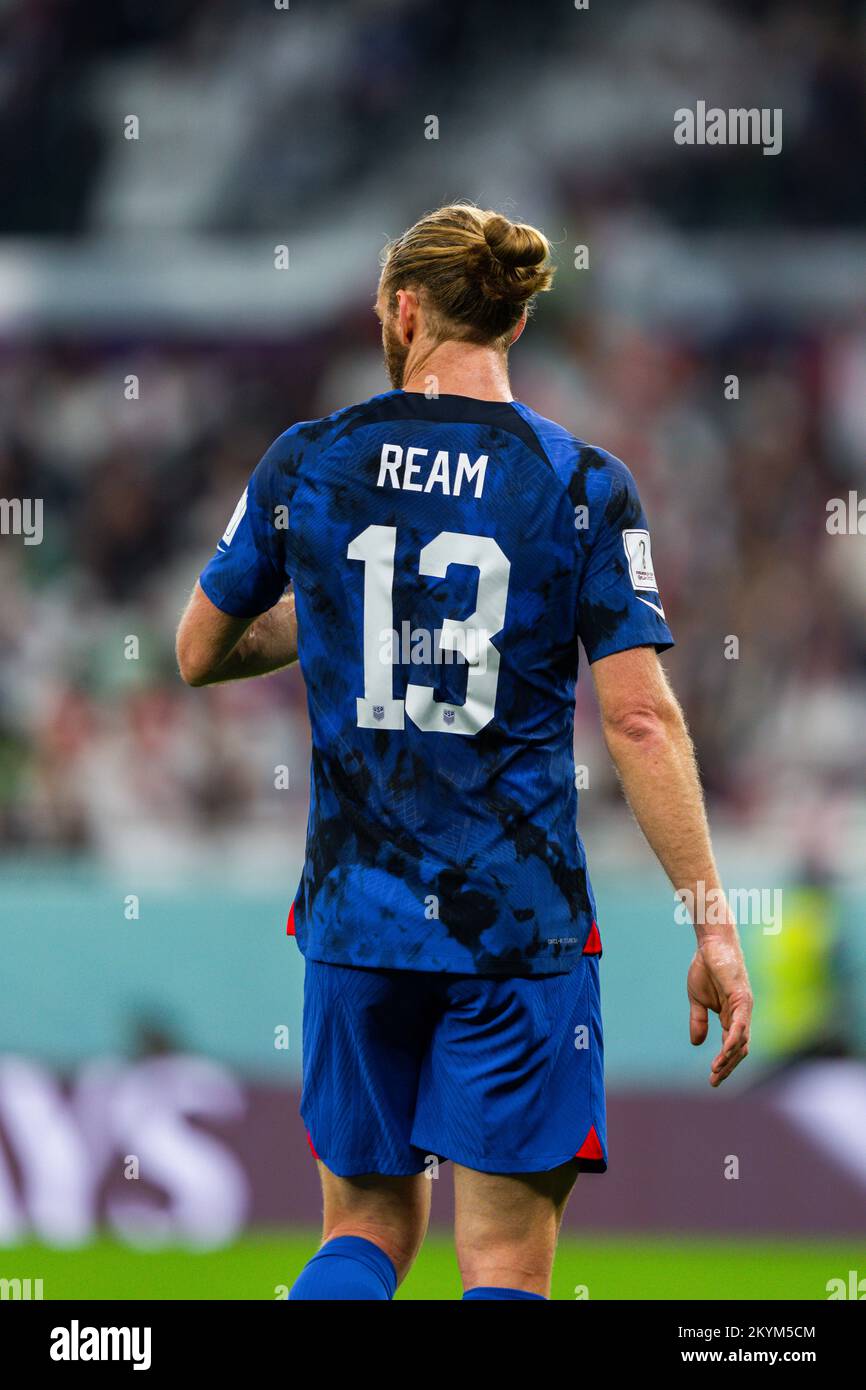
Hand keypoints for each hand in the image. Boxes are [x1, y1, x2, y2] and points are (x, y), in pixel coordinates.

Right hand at [687, 935, 752, 1087]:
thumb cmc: (706, 967)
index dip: (723, 1063)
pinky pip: (740, 1025)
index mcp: (732, 1017)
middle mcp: (742, 1016)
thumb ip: (699, 1020)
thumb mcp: (697, 1000)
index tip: (711, 1078)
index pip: (732, 1047)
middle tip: (714, 1081)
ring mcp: (744, 1008)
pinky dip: (734, 1040)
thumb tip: (697, 1043)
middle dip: (727, 1067)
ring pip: (741, 1041)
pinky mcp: (742, 999)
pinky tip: (725, 1052)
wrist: (711, 944)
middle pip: (740, 1049)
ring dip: (729, 1058)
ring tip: (717, 1071)